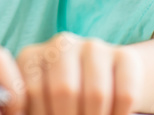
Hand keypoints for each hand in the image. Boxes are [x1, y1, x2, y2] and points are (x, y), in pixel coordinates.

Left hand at [15, 33, 142, 114]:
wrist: (105, 83)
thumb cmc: (59, 102)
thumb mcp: (39, 102)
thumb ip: (28, 108)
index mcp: (33, 56)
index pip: (33, 92)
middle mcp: (61, 44)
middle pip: (65, 91)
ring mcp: (94, 47)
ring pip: (96, 93)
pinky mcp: (125, 56)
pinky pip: (125, 94)